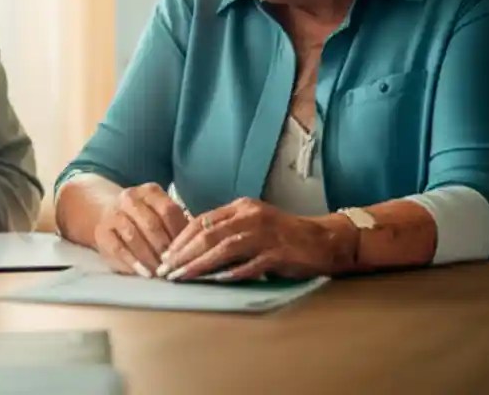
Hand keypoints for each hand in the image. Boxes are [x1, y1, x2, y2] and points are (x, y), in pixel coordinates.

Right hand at [92, 183, 189, 276]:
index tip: (187, 251)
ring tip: (161, 272)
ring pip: (134, 236)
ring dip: (149, 257)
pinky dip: (133, 262)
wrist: (108, 212)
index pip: (168, 210)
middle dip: (164, 248)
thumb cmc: (143, 218)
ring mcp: (113, 213)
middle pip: (151, 224)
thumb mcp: (160, 214)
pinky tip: (144, 273)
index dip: (179, 233)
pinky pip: (118, 248)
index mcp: (150, 191)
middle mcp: (130, 198)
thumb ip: (176, 226)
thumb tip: (194, 247)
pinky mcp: (101, 231)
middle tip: (175, 266)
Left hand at [160, 197, 352, 280]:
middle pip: (208, 234)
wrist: (323, 240)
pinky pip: (251, 265)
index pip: (202, 221)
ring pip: (224, 249)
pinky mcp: (279, 254)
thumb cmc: (281, 235)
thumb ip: (225, 230)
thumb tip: (190, 247)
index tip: (165, 255)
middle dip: (183, 254)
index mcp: (241, 207)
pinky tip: (216, 281)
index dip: (180, 239)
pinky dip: (232, 273)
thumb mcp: (251, 223)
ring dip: (199, 265)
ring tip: (182, 277)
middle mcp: (251, 216)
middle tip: (166, 269)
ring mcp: (266, 235)